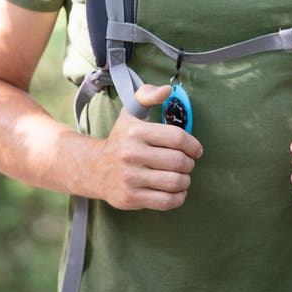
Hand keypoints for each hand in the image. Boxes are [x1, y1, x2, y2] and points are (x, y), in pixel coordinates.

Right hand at [98, 84, 202, 211]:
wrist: (95, 168)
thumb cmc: (121, 138)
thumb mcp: (131, 112)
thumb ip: (148, 95)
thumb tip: (167, 90)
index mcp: (135, 131)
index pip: (177, 138)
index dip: (193, 145)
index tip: (196, 150)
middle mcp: (131, 154)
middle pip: (178, 161)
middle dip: (190, 163)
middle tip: (187, 163)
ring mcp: (131, 178)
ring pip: (175, 182)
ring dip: (186, 180)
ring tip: (182, 176)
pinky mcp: (131, 198)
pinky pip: (166, 201)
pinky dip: (179, 197)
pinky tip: (177, 190)